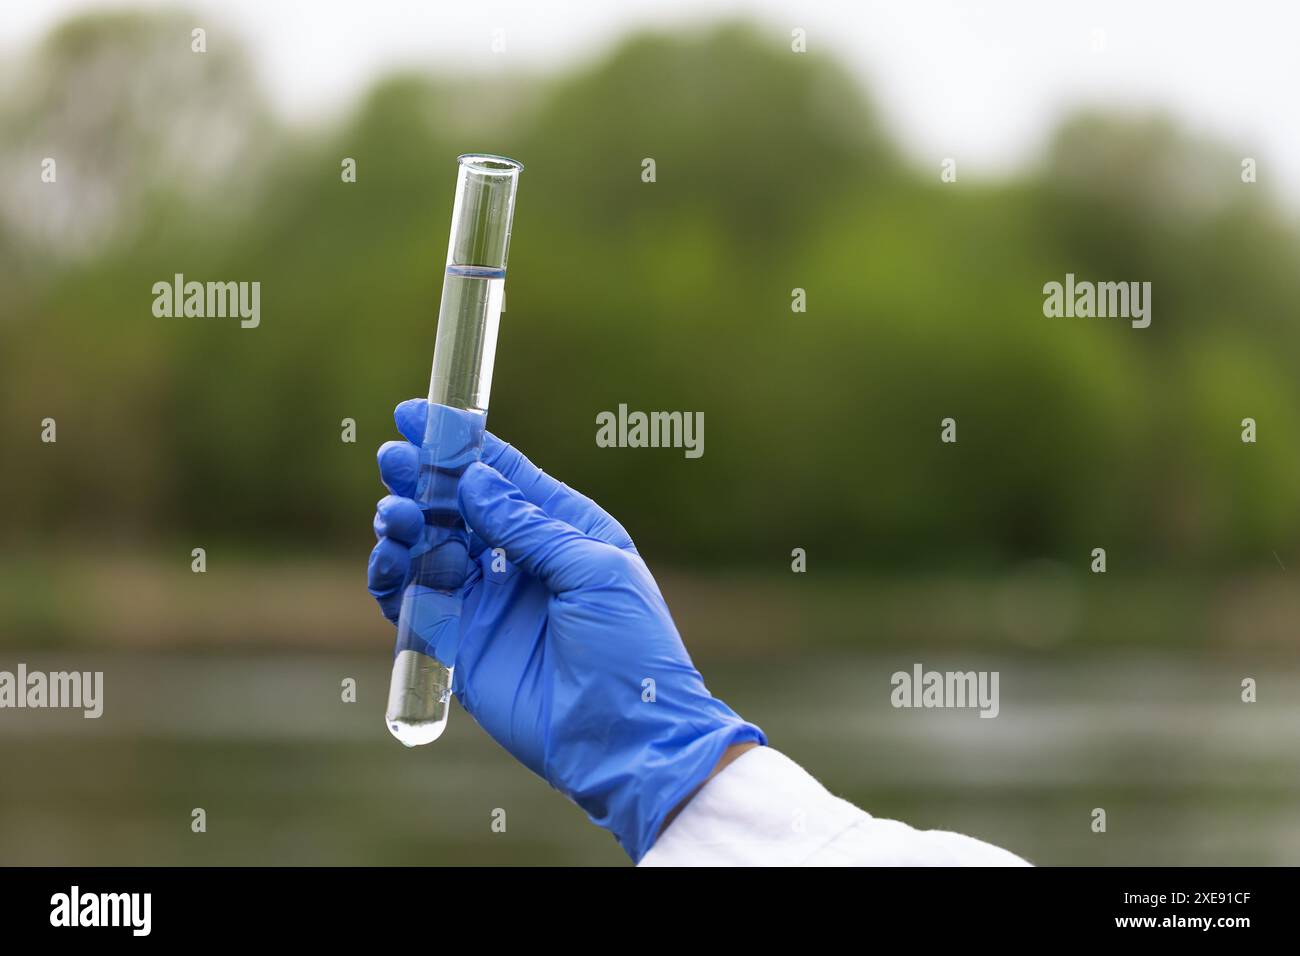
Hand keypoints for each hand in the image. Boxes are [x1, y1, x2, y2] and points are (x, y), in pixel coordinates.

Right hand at [367, 399, 764, 859]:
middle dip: (423, 478)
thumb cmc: (630, 650)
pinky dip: (392, 574)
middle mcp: (521, 559)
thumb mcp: (593, 572)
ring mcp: (487, 600)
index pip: (506, 476)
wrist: (624, 738)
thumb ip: (529, 526)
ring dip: (405, 522)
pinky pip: (413, 598)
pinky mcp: (459, 642)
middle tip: (392, 457)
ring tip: (394, 513)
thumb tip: (474, 480)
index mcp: (565, 530)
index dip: (463, 444)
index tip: (418, 413)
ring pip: (430, 545)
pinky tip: (388, 556)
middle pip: (459, 505)